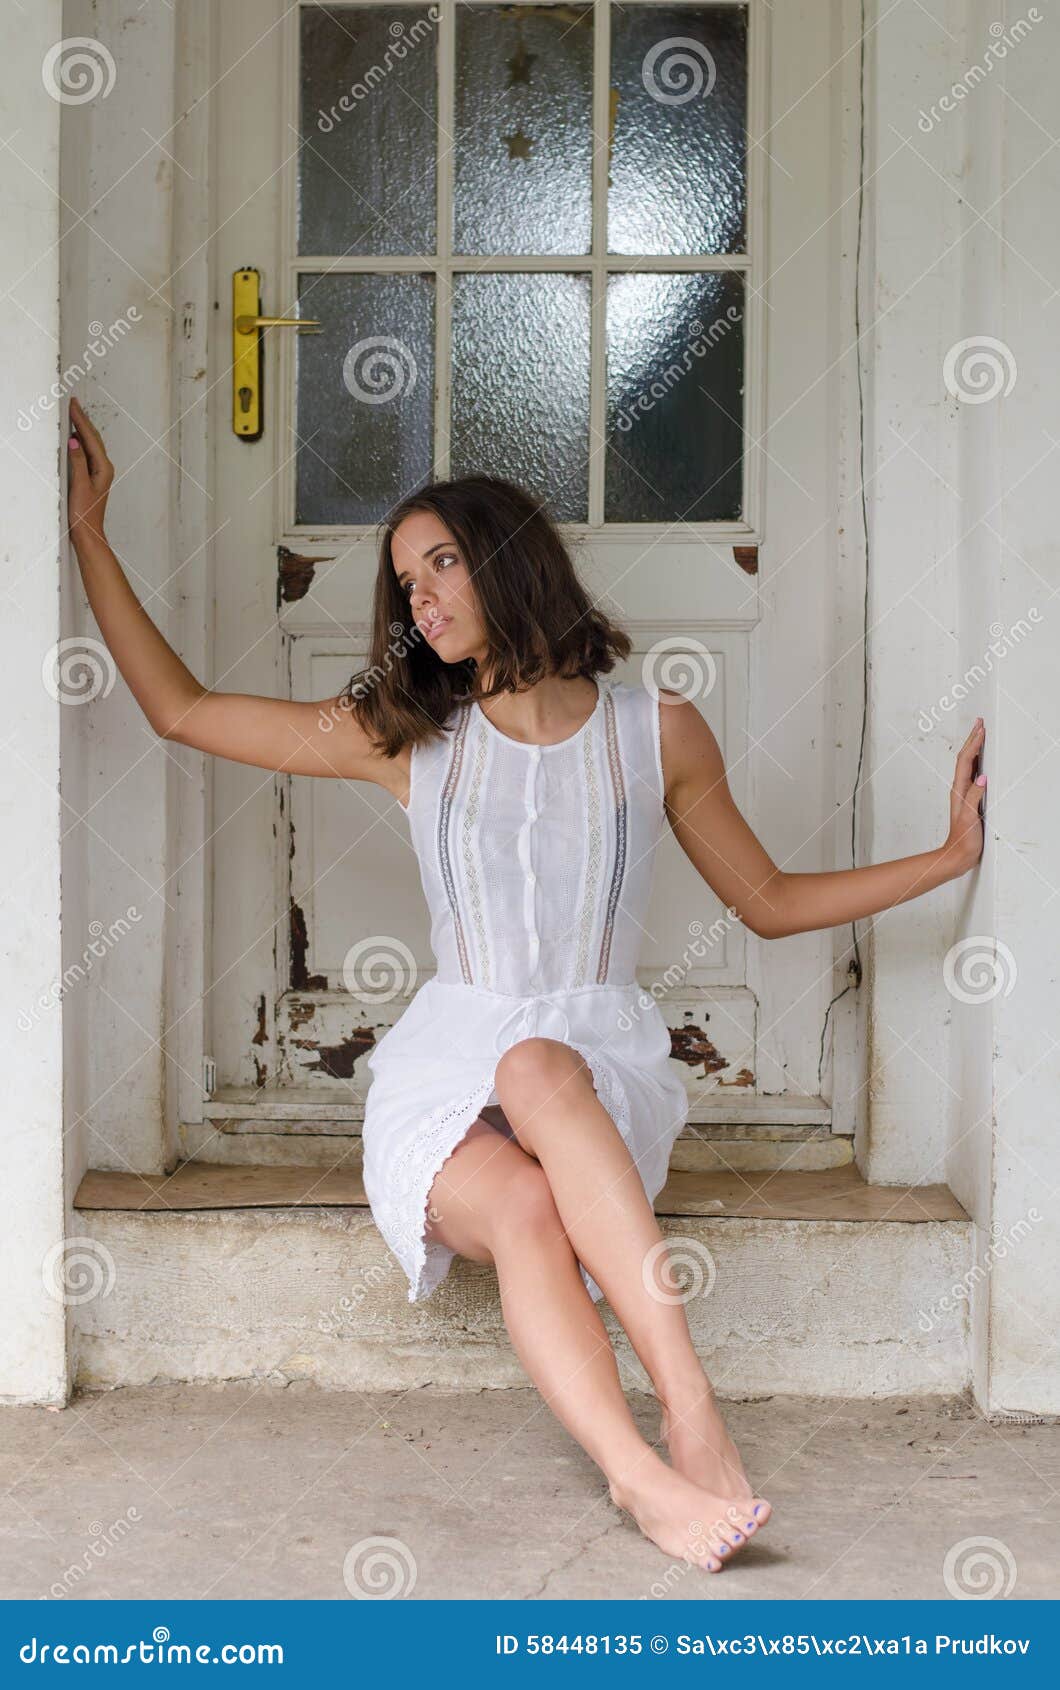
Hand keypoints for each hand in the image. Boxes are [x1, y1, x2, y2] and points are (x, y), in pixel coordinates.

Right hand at [67, 395, 114, 548]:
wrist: (88, 531)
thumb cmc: (85, 513)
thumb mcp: (79, 485)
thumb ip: (78, 462)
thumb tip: (75, 442)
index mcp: (103, 467)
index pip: (90, 438)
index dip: (80, 420)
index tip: (73, 405)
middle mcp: (104, 468)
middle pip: (93, 438)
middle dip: (82, 420)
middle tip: (73, 404)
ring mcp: (99, 472)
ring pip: (90, 444)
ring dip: (82, 429)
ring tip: (74, 414)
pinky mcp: (92, 477)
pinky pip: (87, 453)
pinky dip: (80, 442)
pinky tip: (74, 438)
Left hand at [941, 718, 985, 874]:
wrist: (958, 855)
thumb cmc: (963, 839)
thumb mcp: (969, 816)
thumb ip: (974, 796)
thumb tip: (982, 777)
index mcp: (959, 790)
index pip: (966, 761)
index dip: (973, 744)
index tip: (981, 729)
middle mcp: (960, 789)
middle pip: (965, 758)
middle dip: (972, 739)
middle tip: (979, 723)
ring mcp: (964, 794)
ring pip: (969, 764)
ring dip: (974, 748)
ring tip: (980, 734)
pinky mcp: (969, 800)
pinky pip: (973, 775)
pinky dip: (978, 763)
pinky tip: (982, 761)